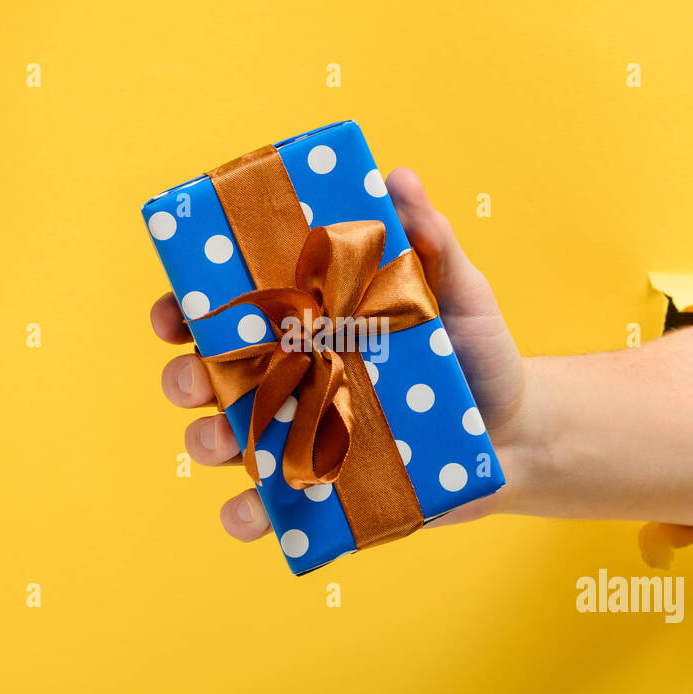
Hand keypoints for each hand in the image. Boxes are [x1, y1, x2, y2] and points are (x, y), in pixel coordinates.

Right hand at [150, 167, 530, 540]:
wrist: (518, 433)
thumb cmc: (477, 353)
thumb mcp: (459, 290)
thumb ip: (429, 239)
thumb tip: (399, 177)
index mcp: (303, 326)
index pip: (225, 312)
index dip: (182, 309)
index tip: (174, 312)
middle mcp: (287, 381)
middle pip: (205, 377)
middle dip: (184, 379)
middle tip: (200, 378)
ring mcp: (297, 439)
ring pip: (222, 443)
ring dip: (208, 443)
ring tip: (230, 442)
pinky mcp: (320, 492)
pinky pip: (265, 511)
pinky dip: (246, 515)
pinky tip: (254, 511)